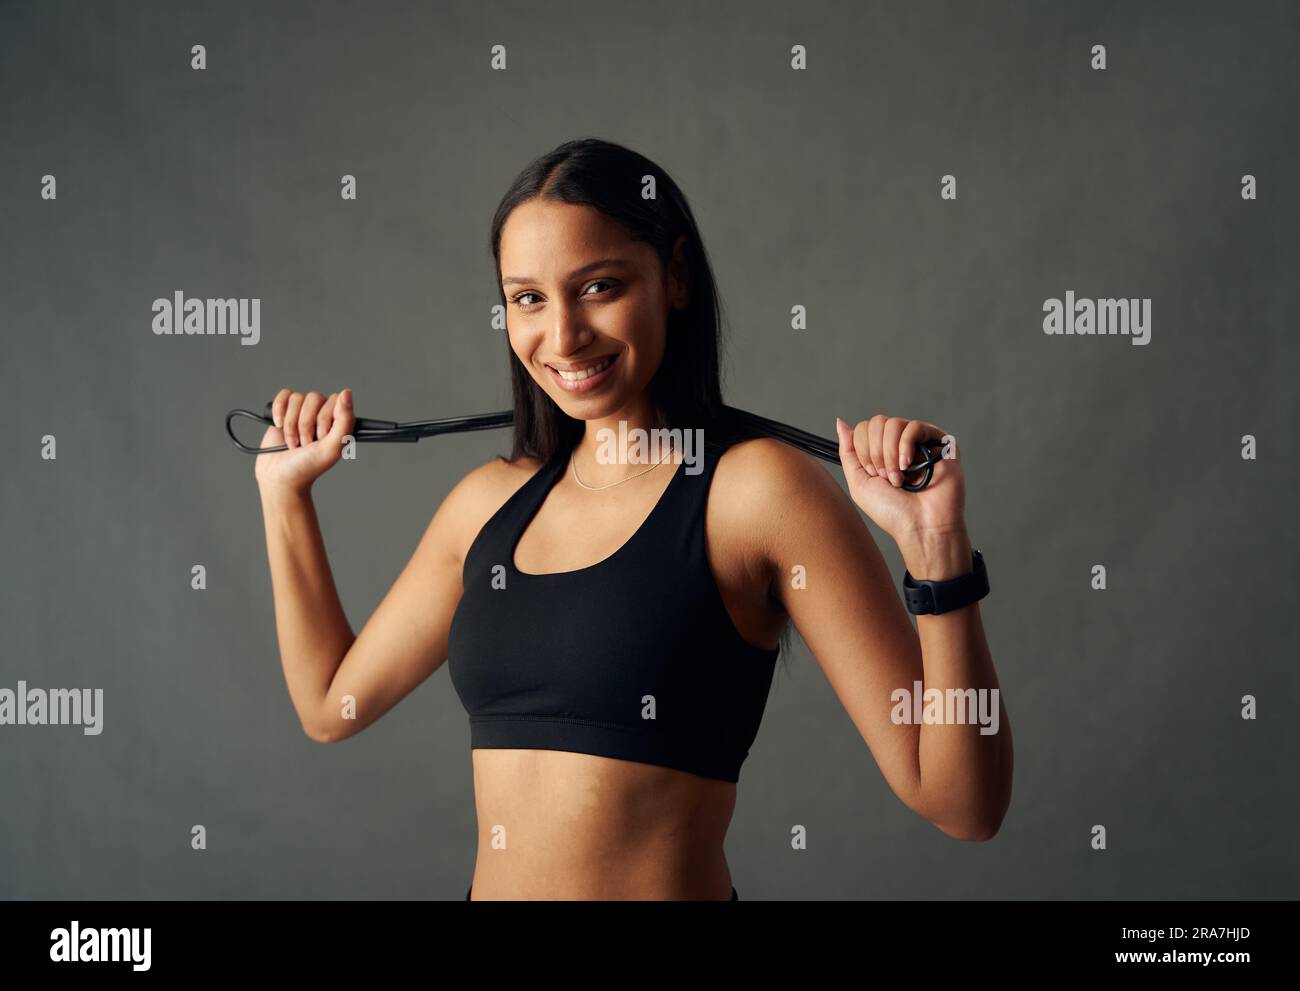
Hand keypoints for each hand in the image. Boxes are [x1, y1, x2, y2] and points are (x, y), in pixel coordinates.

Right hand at [254, 387, 355, 493]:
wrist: (280, 476)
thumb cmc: (308, 466)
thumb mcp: (332, 447)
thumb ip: (345, 421)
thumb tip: (347, 392)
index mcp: (337, 421)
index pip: (336, 400)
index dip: (325, 418)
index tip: (322, 437)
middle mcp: (321, 413)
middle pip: (314, 397)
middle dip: (306, 424)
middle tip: (305, 444)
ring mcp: (301, 411)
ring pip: (297, 398)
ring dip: (291, 424)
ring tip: (293, 441)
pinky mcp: (283, 410)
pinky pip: (283, 395)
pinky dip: (279, 411)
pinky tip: (279, 426)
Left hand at [833, 414, 965, 545]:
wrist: (920, 527)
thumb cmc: (893, 512)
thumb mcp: (859, 482)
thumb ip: (848, 452)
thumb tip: (840, 423)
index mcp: (883, 451)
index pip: (864, 428)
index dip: (863, 449)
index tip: (872, 473)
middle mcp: (901, 444)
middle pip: (877, 422)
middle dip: (875, 453)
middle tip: (886, 477)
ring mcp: (921, 442)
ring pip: (893, 424)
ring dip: (890, 455)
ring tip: (899, 477)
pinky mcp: (941, 442)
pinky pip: (915, 427)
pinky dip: (905, 448)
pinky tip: (909, 467)